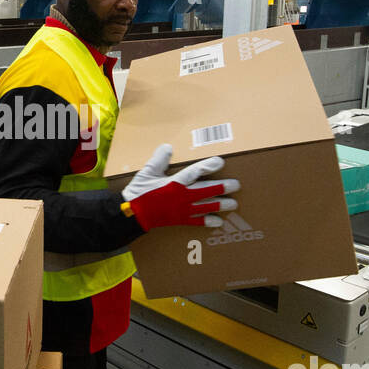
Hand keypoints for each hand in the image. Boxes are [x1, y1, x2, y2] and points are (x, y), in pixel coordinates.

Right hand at [122, 143, 239, 229]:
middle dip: (222, 187)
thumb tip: (168, 146)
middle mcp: (182, 196)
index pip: (195, 172)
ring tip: (233, 204)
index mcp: (174, 183)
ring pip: (206, 206)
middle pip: (206, 190)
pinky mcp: (180, 220)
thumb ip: (159, 159)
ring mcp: (182, 209)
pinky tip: (219, 222)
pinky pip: (197, 222)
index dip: (208, 166)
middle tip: (236, 185)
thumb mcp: (147, 172)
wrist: (133, 214)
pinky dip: (208, 222)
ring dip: (221, 205)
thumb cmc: (139, 192)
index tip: (220, 161)